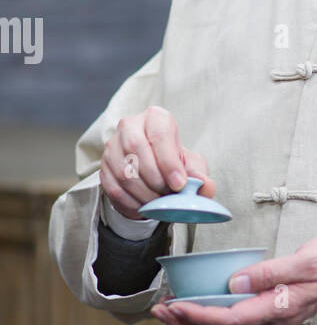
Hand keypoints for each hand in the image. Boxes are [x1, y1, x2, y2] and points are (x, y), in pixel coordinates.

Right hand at [100, 105, 214, 219]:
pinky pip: (114, 187)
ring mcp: (113, 146)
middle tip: (169, 195)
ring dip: (145, 193)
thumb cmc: (175, 163)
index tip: (179, 184)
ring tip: (160, 203)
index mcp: (155, 118)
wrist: (154, 173)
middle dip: (156, 179)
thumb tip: (206, 185)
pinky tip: (145, 206)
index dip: (169, 161)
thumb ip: (200, 174)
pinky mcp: (104, 167)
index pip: (159, 133)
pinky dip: (132, 202)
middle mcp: (130, 126)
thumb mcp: (192, 165)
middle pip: (136, 149)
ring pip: (124, 170)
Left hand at [150, 233, 316, 324]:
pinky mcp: (275, 311)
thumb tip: (235, 282)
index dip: (199, 315)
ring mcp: (275, 318)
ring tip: (171, 313)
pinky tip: (201, 309)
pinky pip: (237, 323)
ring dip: (196, 324)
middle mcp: (275, 319)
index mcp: (280, 308)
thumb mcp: (305, 261)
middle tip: (159, 312)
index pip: (230, 319)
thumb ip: (270, 272)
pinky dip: (213, 319)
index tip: (174, 306)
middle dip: (188, 324)